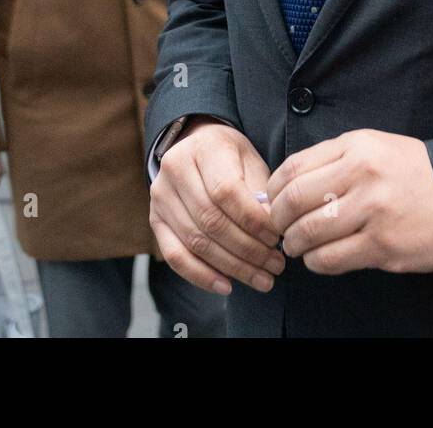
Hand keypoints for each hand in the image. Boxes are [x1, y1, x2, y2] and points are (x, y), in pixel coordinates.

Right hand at [150, 118, 285, 295]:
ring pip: (195, 242)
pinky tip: (227, 286)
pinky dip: (201, 275)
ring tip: (261, 279)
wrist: (196, 146)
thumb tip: (271, 233)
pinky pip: (175, 256)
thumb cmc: (230, 157)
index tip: (277, 238)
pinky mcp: (155, 220)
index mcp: (203, 148)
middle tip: (275, 265)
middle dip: (247, 249)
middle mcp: (175, 169)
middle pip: (211, 220)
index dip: (252, 220)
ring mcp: (161, 196)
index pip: (226, 191)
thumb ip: (260, 193)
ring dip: (231, 267)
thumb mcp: (250, 161)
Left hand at [265, 129, 432, 275]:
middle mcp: (363, 175)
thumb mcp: (373, 147)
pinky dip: (315, 262)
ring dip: (294, 244)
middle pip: (295, 200)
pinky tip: (318, 258)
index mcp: (356, 146)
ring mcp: (373, 212)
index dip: (273, 189)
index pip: (294, 167)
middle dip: (278, 219)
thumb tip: (285, 185)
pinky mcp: (382, 246)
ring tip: (297, 245)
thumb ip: (333, 160)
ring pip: (309, 233)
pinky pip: (331, 259)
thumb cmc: (410, 172)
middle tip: (279, 227)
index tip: (272, 201)